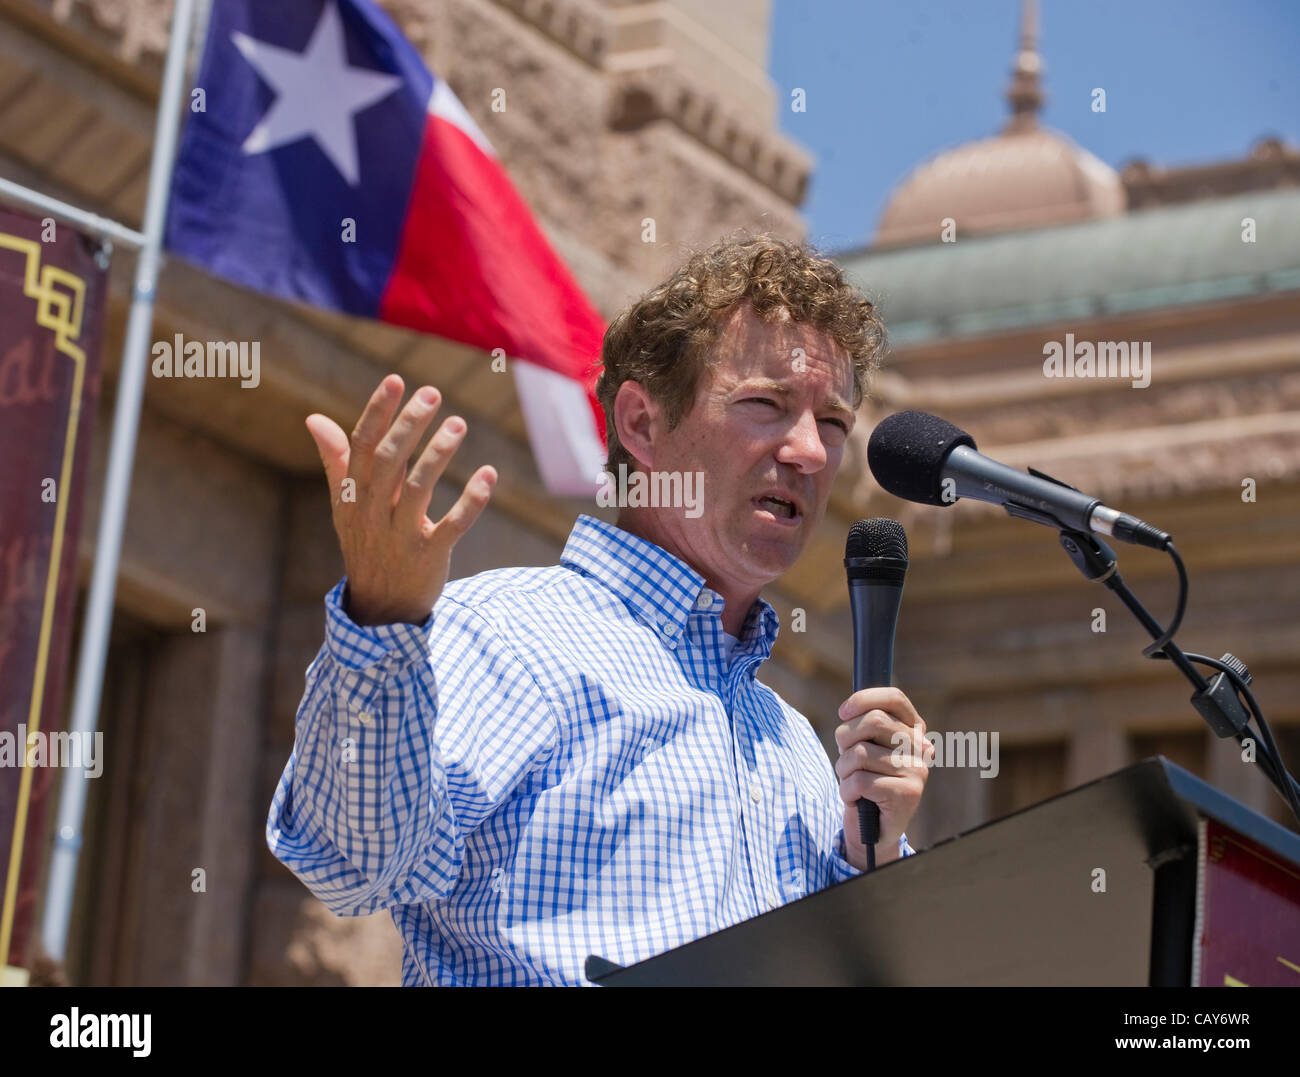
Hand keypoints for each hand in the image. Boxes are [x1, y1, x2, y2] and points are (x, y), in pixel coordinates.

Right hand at [306, 374, 496, 625]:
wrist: (380, 607)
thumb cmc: (366, 544)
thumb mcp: (345, 505)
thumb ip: (337, 461)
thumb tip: (313, 418)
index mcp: (354, 495)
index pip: (362, 446)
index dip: (378, 412)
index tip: (397, 380)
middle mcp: (374, 512)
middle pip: (389, 461)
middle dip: (408, 425)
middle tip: (431, 394)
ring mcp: (401, 535)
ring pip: (418, 489)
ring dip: (438, 454)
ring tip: (458, 424)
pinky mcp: (429, 556)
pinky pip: (451, 526)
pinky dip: (471, 502)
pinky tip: (489, 475)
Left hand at [834, 686, 931, 869]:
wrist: (872, 830)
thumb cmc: (865, 783)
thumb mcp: (862, 748)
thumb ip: (862, 726)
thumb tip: (848, 710)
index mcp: (913, 731)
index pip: (895, 699)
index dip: (864, 699)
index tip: (843, 712)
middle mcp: (921, 748)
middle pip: (873, 721)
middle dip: (845, 738)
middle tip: (846, 759)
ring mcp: (917, 771)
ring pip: (860, 752)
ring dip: (843, 770)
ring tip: (852, 782)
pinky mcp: (907, 794)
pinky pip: (860, 780)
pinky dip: (847, 791)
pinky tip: (856, 799)